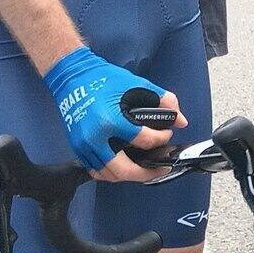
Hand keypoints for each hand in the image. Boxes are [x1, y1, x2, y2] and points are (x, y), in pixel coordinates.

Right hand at [44, 47, 186, 182]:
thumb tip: (181, 120)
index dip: (162, 138)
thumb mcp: (137, 84)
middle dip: (148, 173)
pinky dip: (110, 173)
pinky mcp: (78, 148)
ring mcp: (85, 145)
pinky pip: (96, 171)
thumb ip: (163, 101)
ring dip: (129, 175)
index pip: (146, 140)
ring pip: (110, 175)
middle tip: (160, 167)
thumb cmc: (104, 79)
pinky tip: (123, 166)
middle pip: (126, 171)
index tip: (167, 134)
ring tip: (143, 168)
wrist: (73, 77)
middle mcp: (96, 138)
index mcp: (112, 120)